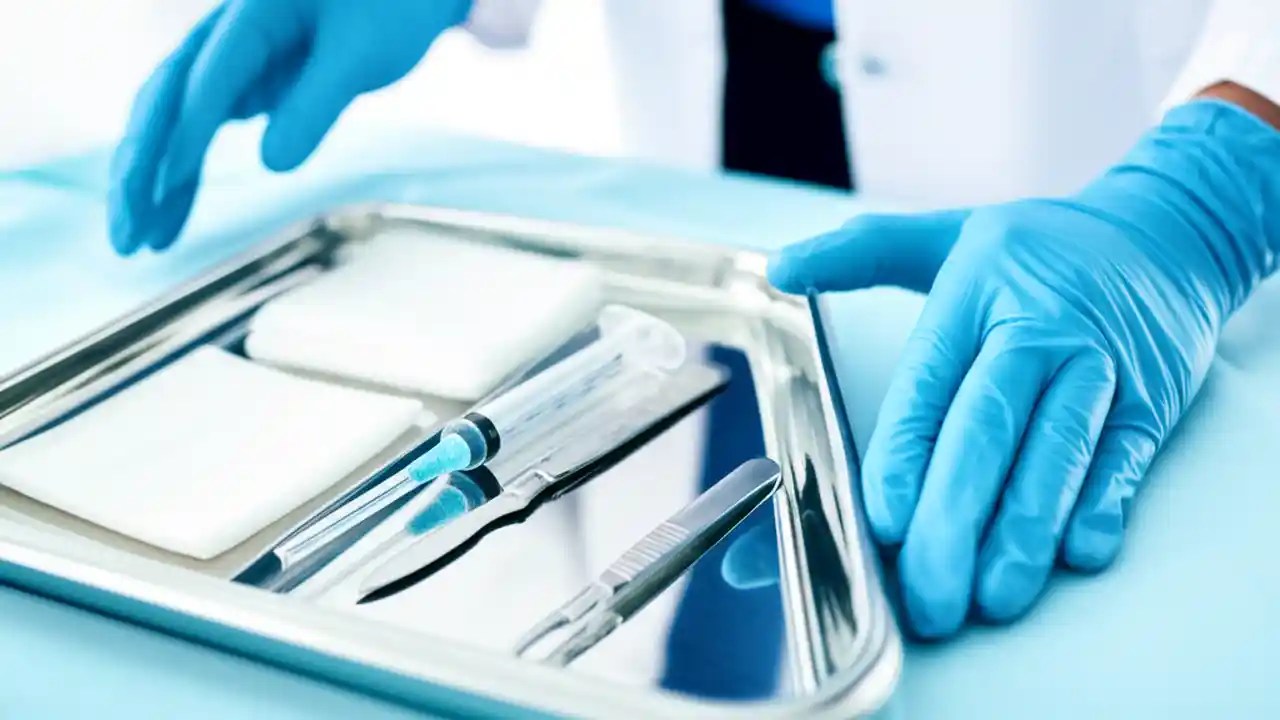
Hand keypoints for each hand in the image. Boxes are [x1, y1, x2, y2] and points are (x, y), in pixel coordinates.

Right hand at [108, 0, 470, 254]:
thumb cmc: (393, 9)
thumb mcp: (364, 55)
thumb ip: (317, 102)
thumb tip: (271, 165)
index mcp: (251, 13)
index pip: (207, 82)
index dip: (186, 136)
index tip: (168, 187)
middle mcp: (223, 34)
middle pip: (164, 101)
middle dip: (141, 168)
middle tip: (128, 236)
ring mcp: (226, 60)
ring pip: (170, 120)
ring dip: (151, 180)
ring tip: (140, 242)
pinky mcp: (239, 84)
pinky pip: (195, 131)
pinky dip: (181, 173)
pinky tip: (170, 218)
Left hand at [722, 100, 1279, 637]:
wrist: (1163, 230)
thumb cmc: (1036, 248)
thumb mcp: (941, 236)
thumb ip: (860, 254)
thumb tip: (779, 269)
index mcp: (974, 295)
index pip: (930, 383)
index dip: (907, 455)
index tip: (886, 519)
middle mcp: (1038, 330)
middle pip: (989, 428)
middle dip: (956, 516)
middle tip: (930, 593)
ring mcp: (1100, 366)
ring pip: (1059, 451)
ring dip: (1026, 528)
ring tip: (994, 594)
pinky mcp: (1153, 397)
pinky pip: (1124, 456)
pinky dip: (1102, 505)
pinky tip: (1075, 553)